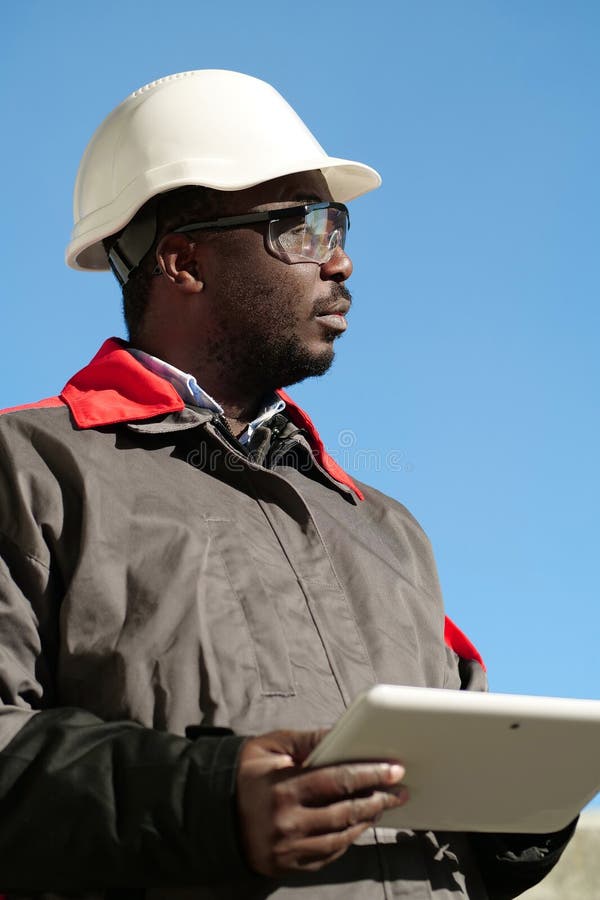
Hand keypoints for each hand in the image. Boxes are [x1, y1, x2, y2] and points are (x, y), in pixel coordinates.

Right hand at [235, 729, 406, 877]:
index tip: (394, 768)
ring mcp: (289, 849)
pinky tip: (359, 824)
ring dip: (367, 820)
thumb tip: (341, 734)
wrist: (214, 815)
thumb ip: (306, 740)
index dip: (370, 773)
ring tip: (384, 805)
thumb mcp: (270, 747)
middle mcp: (288, 823)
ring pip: (341, 837)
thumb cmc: (245, 775)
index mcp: (284, 789)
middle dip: (379, 798)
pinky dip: (348, 839)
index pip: (337, 780)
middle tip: (400, 790)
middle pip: (346, 812)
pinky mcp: (289, 865)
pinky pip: (329, 855)